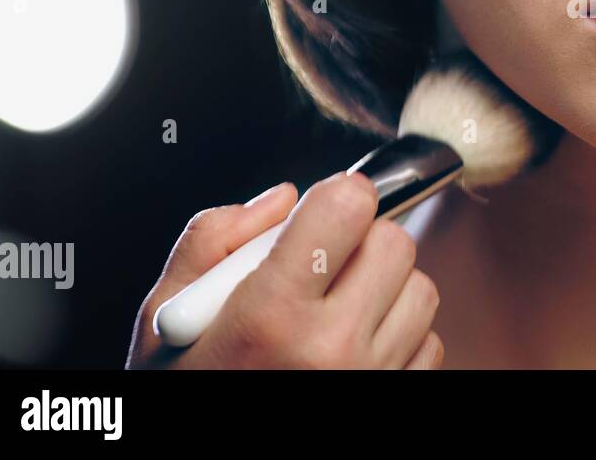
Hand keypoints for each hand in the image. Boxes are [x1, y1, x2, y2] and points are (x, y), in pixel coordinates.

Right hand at [126, 173, 443, 368]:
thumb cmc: (189, 383)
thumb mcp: (166, 314)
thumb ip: (214, 237)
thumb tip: (285, 197)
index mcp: (270, 315)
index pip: (347, 207)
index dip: (336, 197)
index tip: (323, 211)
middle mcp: (330, 349)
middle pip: (394, 242)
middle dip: (361, 242)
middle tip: (323, 267)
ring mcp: (371, 379)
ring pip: (420, 290)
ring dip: (385, 290)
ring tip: (335, 313)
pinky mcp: (395, 399)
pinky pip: (429, 342)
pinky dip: (399, 337)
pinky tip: (353, 349)